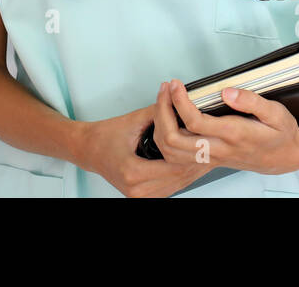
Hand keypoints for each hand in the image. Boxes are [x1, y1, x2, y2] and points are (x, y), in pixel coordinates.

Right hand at [73, 83, 213, 197]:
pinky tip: (190, 161)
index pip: (175, 163)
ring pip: (179, 184)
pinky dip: (182, 174)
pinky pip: (172, 187)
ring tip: (204, 150)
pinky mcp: (145, 196)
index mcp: (133, 172)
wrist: (88, 149)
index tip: (202, 136)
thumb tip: (179, 102)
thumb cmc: (104, 137)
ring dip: (193, 168)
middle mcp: (137, 190)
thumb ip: (159, 111)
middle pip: (180, 176)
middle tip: (210, 142)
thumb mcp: (133, 120)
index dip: (192, 149)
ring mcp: (141, 196)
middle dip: (196, 158)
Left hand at [152, 78, 298, 175]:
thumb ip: (252, 101)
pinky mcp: (209, 159)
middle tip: (165, 89)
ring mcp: (212, 157)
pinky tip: (168, 118)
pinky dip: (165, 138)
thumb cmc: (281, 134)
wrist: (286, 157)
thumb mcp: (276, 113)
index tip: (176, 84)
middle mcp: (219, 149)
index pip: (195, 122)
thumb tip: (227, 92)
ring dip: (161, 124)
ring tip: (163, 99)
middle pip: (175, 139)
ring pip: (171, 151)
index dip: (180, 102)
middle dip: (163, 111)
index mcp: (234, 135)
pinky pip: (177, 156)